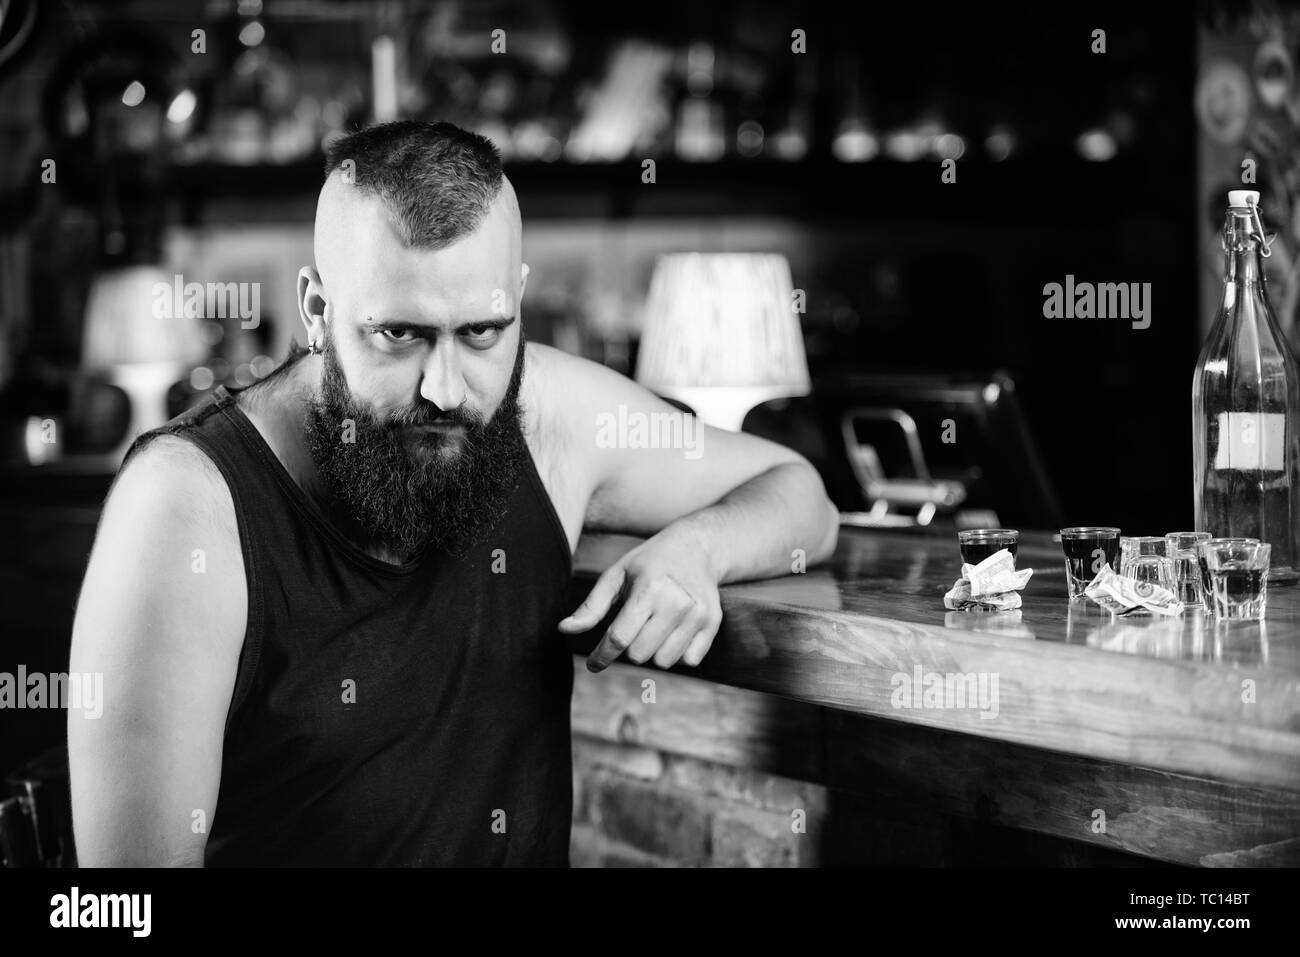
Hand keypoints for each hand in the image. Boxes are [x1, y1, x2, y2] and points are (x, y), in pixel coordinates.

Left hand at [558, 527, 723, 672]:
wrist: (697, 547)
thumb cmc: (649, 563)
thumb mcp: (616, 575)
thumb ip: (591, 606)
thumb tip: (564, 629)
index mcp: (649, 588)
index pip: (619, 638)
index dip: (602, 656)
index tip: (593, 664)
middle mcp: (676, 602)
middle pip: (639, 655)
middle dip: (630, 646)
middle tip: (634, 625)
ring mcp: (698, 614)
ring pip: (664, 661)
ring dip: (654, 650)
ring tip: (655, 625)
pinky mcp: (713, 624)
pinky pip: (689, 660)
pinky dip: (677, 652)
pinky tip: (674, 630)